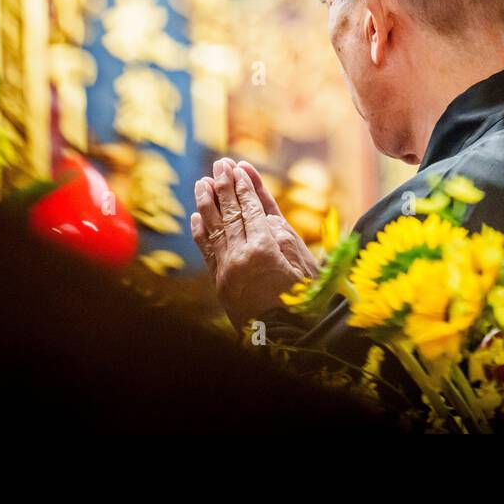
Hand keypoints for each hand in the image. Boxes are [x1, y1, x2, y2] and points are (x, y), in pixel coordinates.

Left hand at [190, 158, 319, 327]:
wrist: (287, 339)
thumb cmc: (306, 301)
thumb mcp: (303, 264)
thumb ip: (283, 237)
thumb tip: (265, 217)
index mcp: (264, 248)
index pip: (251, 208)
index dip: (244, 186)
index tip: (238, 166)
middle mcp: (241, 255)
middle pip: (230, 214)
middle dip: (224, 187)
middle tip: (219, 164)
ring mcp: (227, 270)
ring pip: (214, 229)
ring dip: (207, 203)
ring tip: (202, 183)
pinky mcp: (220, 283)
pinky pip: (208, 252)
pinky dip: (201, 233)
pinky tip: (197, 217)